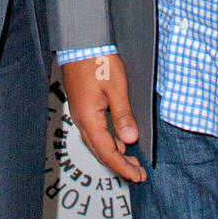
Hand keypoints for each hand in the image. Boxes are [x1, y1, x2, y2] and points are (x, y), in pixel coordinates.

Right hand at [61, 54, 146, 183]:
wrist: (81, 42)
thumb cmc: (98, 61)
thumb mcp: (116, 87)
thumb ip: (123, 115)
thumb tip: (130, 140)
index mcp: (89, 118)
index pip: (107, 152)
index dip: (122, 167)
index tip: (137, 176)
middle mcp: (81, 120)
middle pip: (100, 151)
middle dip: (119, 165)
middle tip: (138, 175)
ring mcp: (80, 114)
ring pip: (97, 143)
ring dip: (114, 154)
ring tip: (132, 162)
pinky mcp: (82, 107)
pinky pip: (94, 132)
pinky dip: (108, 142)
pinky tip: (119, 141)